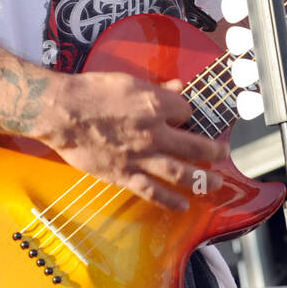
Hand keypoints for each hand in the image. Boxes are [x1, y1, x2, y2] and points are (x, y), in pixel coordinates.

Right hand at [35, 72, 228, 211]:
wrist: (62, 113)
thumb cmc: (92, 91)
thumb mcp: (128, 81)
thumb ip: (157, 88)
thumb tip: (178, 87)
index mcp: (155, 105)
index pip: (186, 110)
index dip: (187, 111)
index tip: (185, 114)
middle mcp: (154, 133)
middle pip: (194, 145)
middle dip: (213, 150)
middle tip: (224, 152)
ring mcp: (141, 156)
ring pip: (180, 172)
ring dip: (202, 180)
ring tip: (216, 184)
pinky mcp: (125, 174)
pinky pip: (152, 191)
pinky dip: (169, 200)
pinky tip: (184, 206)